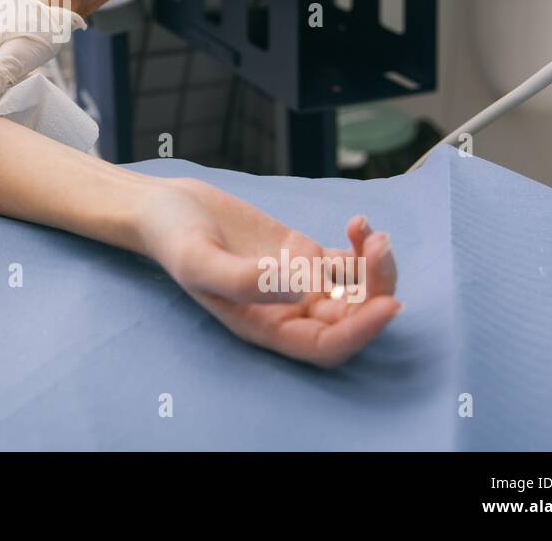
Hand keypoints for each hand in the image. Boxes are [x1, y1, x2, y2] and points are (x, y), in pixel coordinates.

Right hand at [136, 179, 399, 367]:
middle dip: (375, 289)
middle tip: (379, 248)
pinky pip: (346, 262)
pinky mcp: (301, 254)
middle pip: (349, 318)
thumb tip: (305, 291)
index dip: (361, 332)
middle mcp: (286, 311)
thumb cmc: (172, 238)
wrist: (164, 207)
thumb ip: (246, 281)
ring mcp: (297, 282)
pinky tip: (358, 223)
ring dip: (374, 268)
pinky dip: (361, 246)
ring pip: (356, 290)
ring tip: (373, 234)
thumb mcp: (199, 260)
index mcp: (262, 326)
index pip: (325, 345)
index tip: (387, 304)